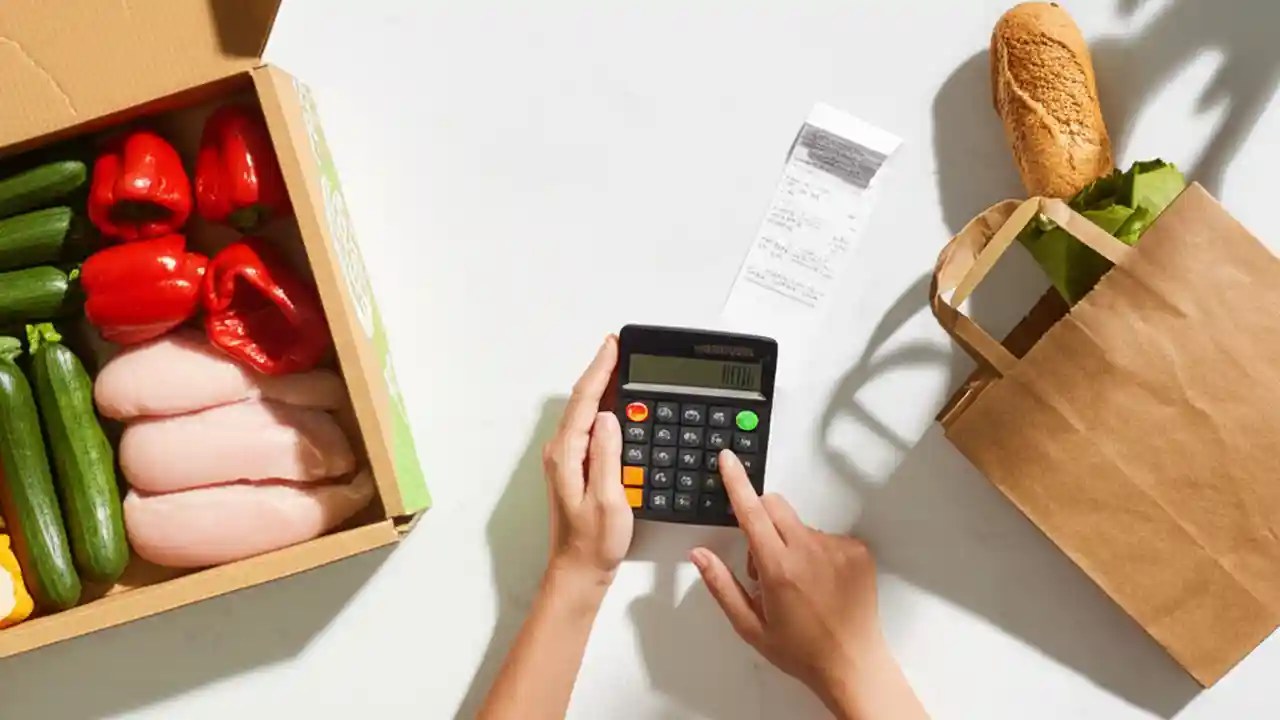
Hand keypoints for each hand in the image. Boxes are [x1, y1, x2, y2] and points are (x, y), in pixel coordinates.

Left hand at [541, 335, 633, 585]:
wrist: (578, 571)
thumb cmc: (593, 542)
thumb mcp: (609, 499)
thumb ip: (607, 455)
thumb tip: (608, 416)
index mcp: (567, 455)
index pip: (584, 401)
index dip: (600, 370)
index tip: (613, 346)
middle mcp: (561, 452)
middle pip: (581, 400)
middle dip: (601, 371)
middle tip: (622, 349)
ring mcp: (566, 459)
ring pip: (584, 412)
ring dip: (601, 388)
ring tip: (621, 368)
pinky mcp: (574, 467)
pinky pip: (587, 427)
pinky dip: (601, 409)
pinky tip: (616, 406)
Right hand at [691, 451, 926, 719]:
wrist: (852, 664)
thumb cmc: (800, 650)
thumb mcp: (750, 625)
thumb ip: (721, 585)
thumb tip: (700, 554)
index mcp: (779, 568)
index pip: (751, 511)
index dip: (737, 482)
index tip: (728, 459)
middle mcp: (809, 550)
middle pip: (774, 506)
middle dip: (761, 519)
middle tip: (764, 562)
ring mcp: (838, 548)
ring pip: (799, 524)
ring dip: (790, 542)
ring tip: (799, 584)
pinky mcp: (858, 550)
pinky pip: (826, 536)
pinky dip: (817, 552)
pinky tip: (821, 583)